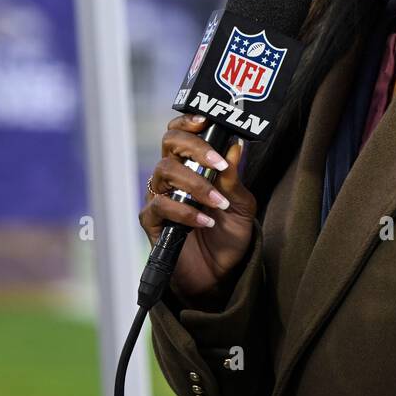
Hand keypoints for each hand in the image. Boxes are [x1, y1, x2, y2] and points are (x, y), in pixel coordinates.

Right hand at [140, 115, 257, 305]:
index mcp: (193, 165)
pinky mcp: (153, 222)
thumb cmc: (229, 235)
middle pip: (169, 143)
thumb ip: (235, 177)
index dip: (188, 122)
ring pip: (165, 171)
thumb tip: (235, 145)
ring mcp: (161, 197)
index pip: (181, 133)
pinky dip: (186, 212)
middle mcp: (173, 176)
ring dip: (195, 184)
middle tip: (216, 162)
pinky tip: (205, 221)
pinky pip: (161, 206)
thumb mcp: (242, 205)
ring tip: (218, 203)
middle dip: (193, 146)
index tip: (206, 121)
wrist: (220, 274)